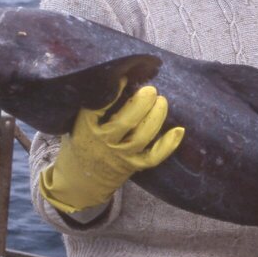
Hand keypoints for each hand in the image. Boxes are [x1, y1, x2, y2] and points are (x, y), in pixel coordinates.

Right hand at [39, 79, 184, 213]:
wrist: (80, 181)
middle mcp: (104, 142)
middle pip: (125, 122)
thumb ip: (94, 105)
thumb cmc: (82, 142)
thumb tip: (120, 75)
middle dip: (141, 103)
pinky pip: (153, 157)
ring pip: (141, 137)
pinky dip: (168, 145)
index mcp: (87, 128)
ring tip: (162, 101)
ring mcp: (120, 156)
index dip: (114, 91)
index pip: (99, 107)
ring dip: (155, 117)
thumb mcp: (78, 123)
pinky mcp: (133, 166)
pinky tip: (179, 130)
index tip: (125, 75)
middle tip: (151, 89)